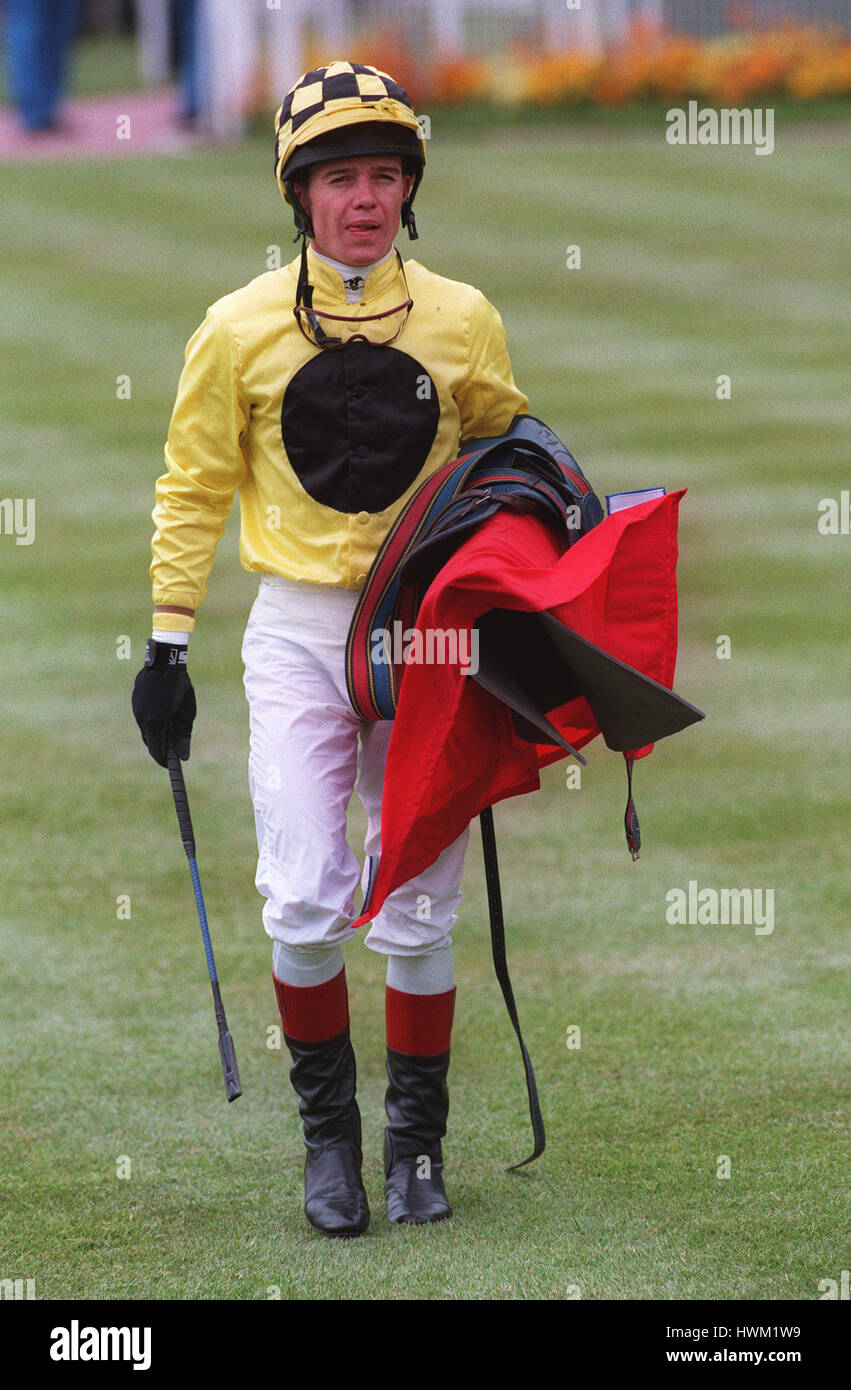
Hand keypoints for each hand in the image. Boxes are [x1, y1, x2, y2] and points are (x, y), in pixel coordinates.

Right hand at [132, 647, 195, 767]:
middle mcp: (142, 719)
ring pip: (146, 730)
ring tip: (170, 732)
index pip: (157, 751)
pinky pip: (143, 718)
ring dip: (156, 735)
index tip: (173, 766)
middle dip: (161, 749)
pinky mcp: (135, 702)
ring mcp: (137, 710)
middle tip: (173, 752)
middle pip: (150, 742)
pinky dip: (152, 723)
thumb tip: (183, 756)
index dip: (165, 761)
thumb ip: (184, 736)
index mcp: (156, 723)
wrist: (164, 662)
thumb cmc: (180, 688)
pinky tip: (162, 717)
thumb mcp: (187, 713)